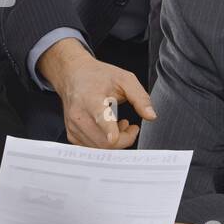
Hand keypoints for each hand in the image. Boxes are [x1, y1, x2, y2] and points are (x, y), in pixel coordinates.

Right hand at [37, 38, 155, 148]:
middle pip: (105, 142)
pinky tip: (109, 131)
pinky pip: (92, 148)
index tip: (119, 135)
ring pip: (100, 148)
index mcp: (91, 99)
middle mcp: (79, 115)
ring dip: (115, 142)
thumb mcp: (124, 79)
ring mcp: (73, 126)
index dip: (112, 132)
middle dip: (125, 139)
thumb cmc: (98, 76)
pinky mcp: (72, 134)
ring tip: (120, 125)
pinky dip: (104, 144)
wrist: (73, 75)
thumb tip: (151, 116)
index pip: (101, 119)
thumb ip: (140, 98)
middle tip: (131, 127)